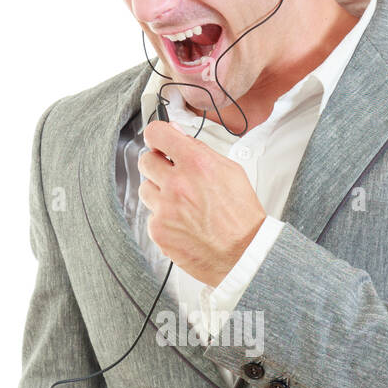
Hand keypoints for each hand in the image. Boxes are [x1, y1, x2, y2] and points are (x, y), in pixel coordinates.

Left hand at [138, 120, 265, 287]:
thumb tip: (178, 135)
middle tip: (172, 175)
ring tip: (181, 203)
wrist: (242, 254)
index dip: (156, 136)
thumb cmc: (241, 216)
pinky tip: (182, 223)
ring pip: (145, 188)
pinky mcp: (158, 230)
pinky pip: (150, 215)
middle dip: (157, 165)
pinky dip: (163, 217)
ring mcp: (165, 208)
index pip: (157, 134)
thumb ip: (200, 150)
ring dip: (158, 192)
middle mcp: (177, 184)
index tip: (157, 141)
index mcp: (196, 164)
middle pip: (145, 161)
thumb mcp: (230, 171)